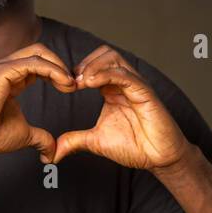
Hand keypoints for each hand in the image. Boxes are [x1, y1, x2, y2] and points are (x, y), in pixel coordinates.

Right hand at [0, 43, 76, 163]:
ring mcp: (3, 67)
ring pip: (39, 52)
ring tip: (70, 84)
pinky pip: (34, 62)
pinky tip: (63, 83)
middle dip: (61, 64)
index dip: (58, 72)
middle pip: (40, 51)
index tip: (70, 88)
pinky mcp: (3, 72)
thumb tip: (51, 152)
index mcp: (10, 78)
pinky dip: (53, 70)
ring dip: (59, 66)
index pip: (38, 63)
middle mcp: (6, 68)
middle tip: (73, 84)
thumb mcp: (23, 135)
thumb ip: (40, 138)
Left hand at [51, 45, 189, 169]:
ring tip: (79, 82)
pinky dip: (106, 74)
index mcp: (112, 89)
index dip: (75, 71)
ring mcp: (135, 85)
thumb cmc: (134, 146)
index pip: (93, 65)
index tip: (61, 86)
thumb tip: (52, 154)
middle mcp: (124, 83)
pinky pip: (125, 74)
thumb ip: (74, 141)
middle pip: (103, 54)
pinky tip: (91, 83)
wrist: (159, 158)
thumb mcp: (95, 141)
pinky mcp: (145, 92)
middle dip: (83, 63)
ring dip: (92, 65)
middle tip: (70, 82)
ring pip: (113, 58)